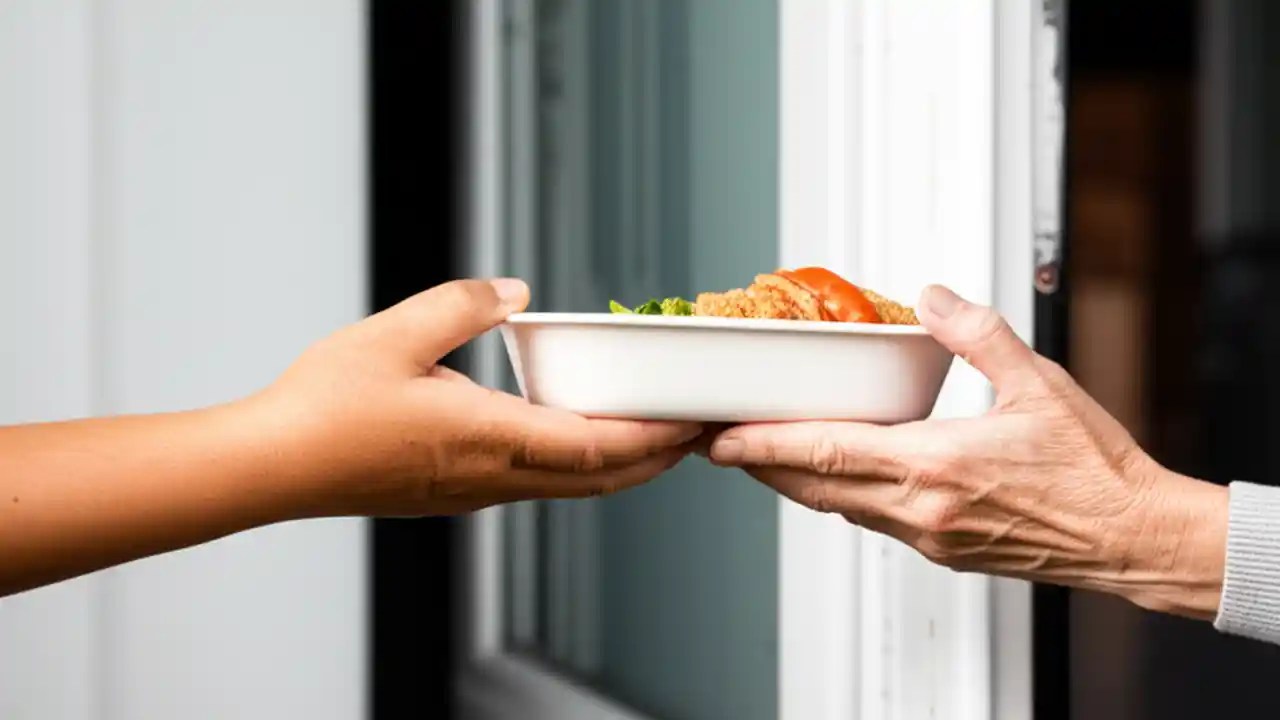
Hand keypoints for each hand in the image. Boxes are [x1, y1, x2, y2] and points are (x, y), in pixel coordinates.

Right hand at [254, 278, 700, 516]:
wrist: (271, 468)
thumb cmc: (324, 407)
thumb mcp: (395, 334)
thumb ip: (462, 307)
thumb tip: (515, 292)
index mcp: (487, 438)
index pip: (594, 446)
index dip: (651, 437)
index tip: (693, 421)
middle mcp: (490, 476)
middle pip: (595, 479)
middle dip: (652, 458)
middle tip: (693, 433)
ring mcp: (471, 493)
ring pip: (566, 487)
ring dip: (616, 466)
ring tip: (650, 439)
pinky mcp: (451, 495)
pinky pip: (535, 485)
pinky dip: (575, 467)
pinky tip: (571, 442)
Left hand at [709, 286, 1226, 618]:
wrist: (1132, 537)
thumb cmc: (1093, 468)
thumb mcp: (1038, 382)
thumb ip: (977, 334)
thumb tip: (932, 298)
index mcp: (935, 465)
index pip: (826, 452)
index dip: (764, 445)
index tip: (721, 436)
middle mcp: (921, 509)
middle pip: (815, 487)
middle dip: (762, 464)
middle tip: (722, 441)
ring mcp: (928, 537)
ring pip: (839, 508)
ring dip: (797, 481)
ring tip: (765, 454)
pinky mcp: (943, 552)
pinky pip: (872, 522)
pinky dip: (841, 496)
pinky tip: (837, 475)